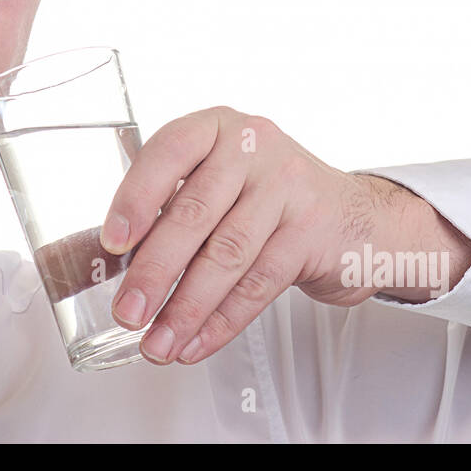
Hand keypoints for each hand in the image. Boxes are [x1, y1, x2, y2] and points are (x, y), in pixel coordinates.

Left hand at [100, 106, 470, 364]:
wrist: (356, 218)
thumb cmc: (270, 199)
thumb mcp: (223, 181)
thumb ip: (177, 206)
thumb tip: (120, 264)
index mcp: (217, 128)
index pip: (169, 152)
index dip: (136, 197)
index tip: (113, 242)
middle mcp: (253, 147)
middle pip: (195, 213)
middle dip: (155, 271)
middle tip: (128, 311)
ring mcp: (288, 185)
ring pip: (227, 255)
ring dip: (186, 307)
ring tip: (159, 342)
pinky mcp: (312, 230)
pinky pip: (259, 283)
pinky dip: (223, 320)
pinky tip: (197, 341)